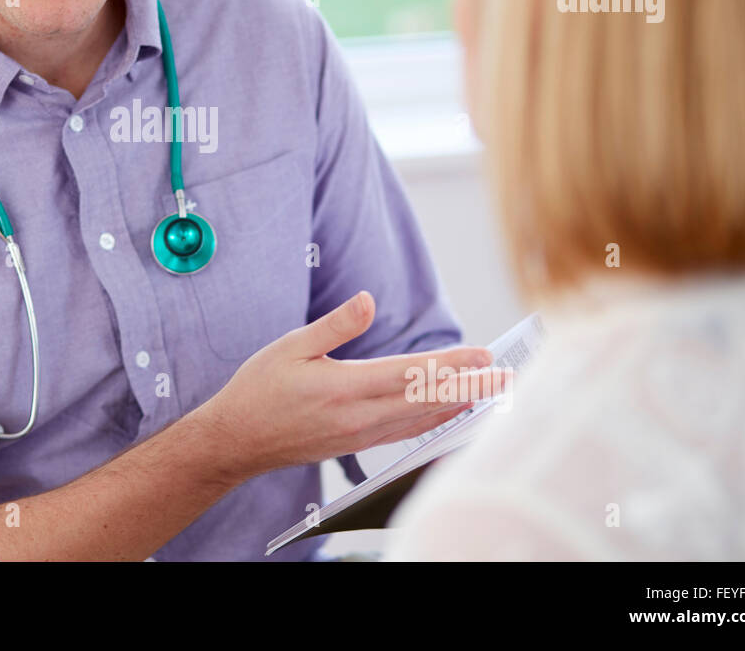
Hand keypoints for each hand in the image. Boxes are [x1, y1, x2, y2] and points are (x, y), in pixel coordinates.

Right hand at [195, 291, 507, 479]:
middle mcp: (358, 416)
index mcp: (344, 387)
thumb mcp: (290, 346)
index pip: (409, 374)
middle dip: (469, 387)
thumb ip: (334, 325)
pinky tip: (449, 413)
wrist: (238, 439)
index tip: (481, 355)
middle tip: (506, 377)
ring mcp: (360, 435)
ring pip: (420, 418)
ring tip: (491, 394)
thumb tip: (366, 300)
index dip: (449, 364)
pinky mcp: (357, 444)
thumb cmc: (259, 389)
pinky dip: (433, 420)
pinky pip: (405, 432)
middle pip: (425, 399)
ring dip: (458, 404)